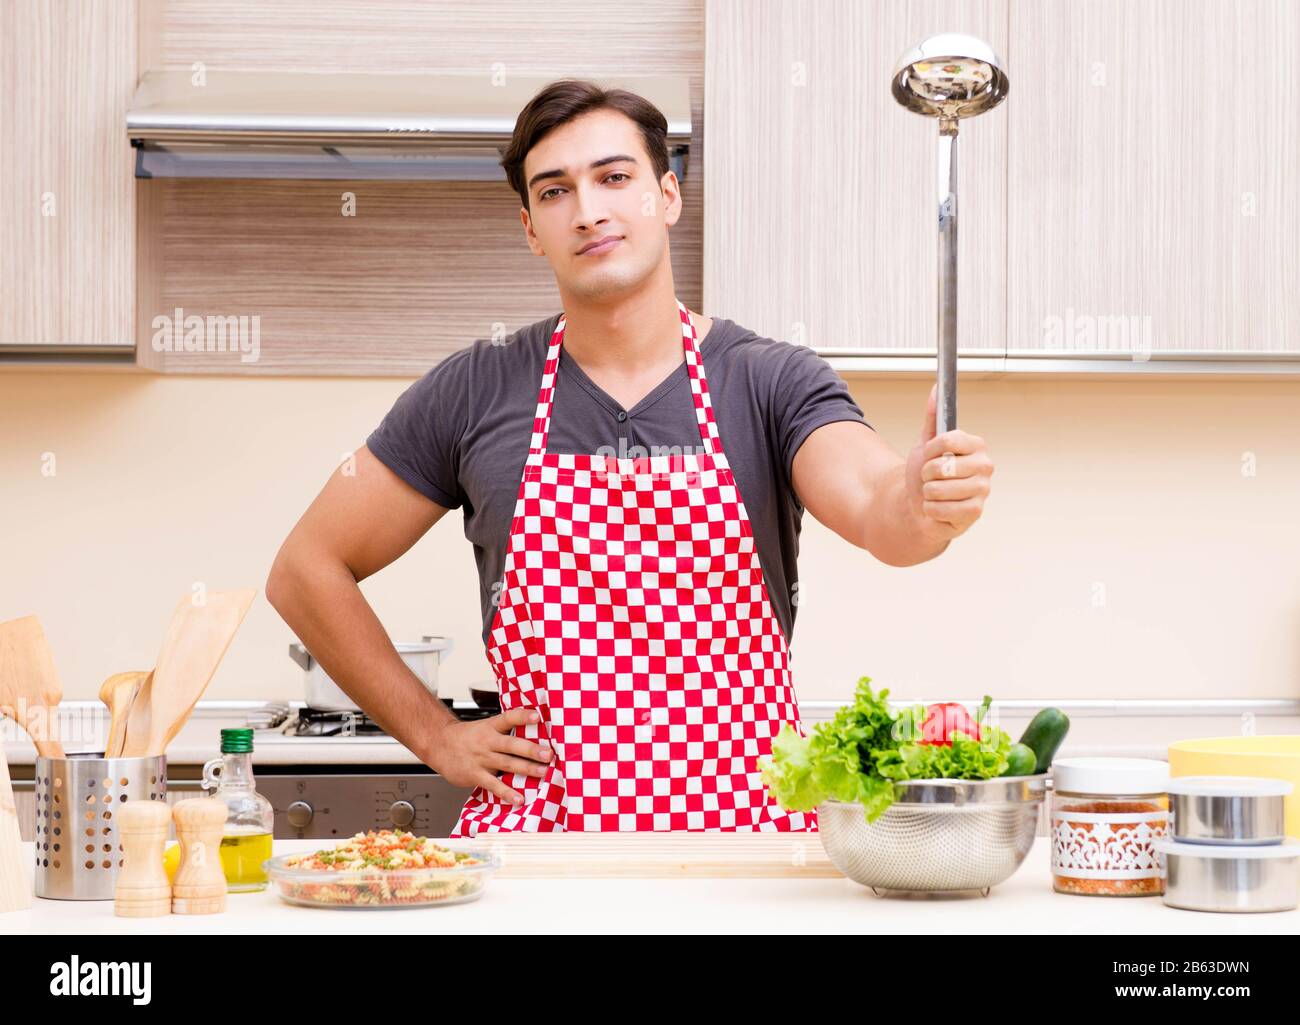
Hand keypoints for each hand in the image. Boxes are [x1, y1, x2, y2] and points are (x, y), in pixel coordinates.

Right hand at [427, 706, 552, 805]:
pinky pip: (493, 785)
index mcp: (491, 727)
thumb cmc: (467, 737)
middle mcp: (487, 742)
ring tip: (543, 772)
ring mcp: (482, 759)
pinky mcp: (475, 775)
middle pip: (511, 744)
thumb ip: (505, 731)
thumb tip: (534, 735)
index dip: (522, 716)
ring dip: (526, 769)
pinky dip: (506, 792)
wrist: (439, 744)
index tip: (537, 716)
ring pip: (506, 764)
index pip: (508, 718)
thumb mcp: (485, 727)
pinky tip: (518, 798)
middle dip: (531, 749)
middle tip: (548, 753)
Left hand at [904, 383, 994, 542]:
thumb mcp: (925, 444)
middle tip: (931, 478)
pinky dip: (931, 510)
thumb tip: (936, 389)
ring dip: (927, 493)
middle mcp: (985, 465)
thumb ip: (932, 416)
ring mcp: (983, 490)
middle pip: (941, 466)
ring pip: (938, 489)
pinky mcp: (975, 512)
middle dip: (926, 474)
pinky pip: (941, 508)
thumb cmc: (925, 475)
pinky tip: (938, 508)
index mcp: (976, 445)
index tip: (927, 455)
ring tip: (934, 493)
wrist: (919, 507)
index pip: (948, 439)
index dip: (929, 450)